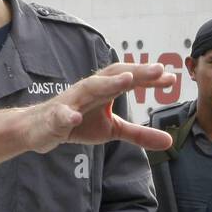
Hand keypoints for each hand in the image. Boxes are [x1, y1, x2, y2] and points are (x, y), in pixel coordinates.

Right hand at [21, 63, 175, 154]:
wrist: (40, 129)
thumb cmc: (79, 123)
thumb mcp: (112, 129)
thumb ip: (139, 133)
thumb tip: (169, 141)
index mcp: (103, 90)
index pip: (128, 78)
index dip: (149, 78)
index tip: (171, 78)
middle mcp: (88, 90)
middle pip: (113, 76)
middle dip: (135, 72)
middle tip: (158, 70)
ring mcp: (71, 102)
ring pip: (89, 88)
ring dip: (108, 83)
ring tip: (127, 81)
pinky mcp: (54, 118)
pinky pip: (60, 115)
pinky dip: (67, 115)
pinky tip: (74, 118)